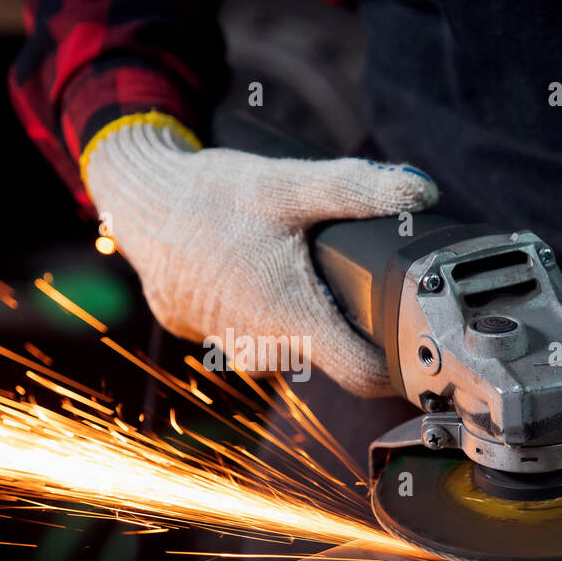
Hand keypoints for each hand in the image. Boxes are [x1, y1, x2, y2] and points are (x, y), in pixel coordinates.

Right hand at [83, 114, 437, 395]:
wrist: (138, 201)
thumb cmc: (211, 196)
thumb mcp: (288, 184)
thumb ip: (357, 189)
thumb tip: (422, 189)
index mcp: (288, 318)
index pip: (362, 375)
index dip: (395, 366)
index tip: (410, 340)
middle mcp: (257, 347)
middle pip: (327, 355)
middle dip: (340, 321)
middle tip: (338, 270)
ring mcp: (226, 346)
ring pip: (285, 343)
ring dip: (295, 313)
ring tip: (285, 263)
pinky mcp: (201, 335)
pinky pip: (247, 331)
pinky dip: (255, 307)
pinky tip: (247, 269)